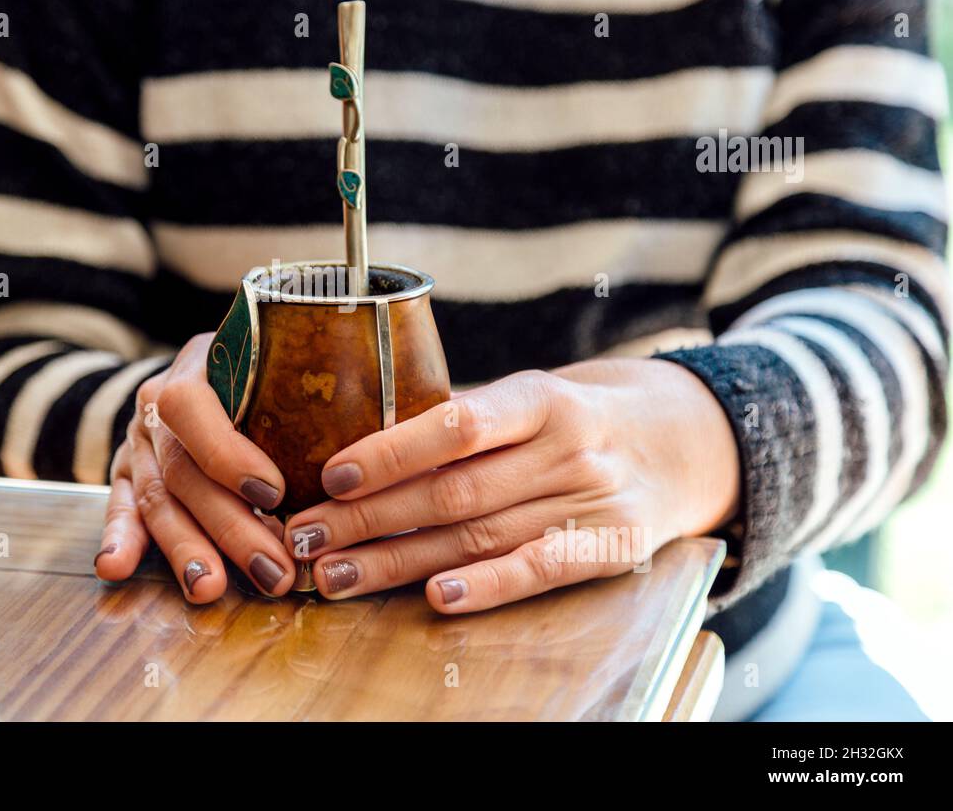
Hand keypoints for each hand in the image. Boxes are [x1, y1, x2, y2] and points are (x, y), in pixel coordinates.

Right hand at [97, 333, 296, 599]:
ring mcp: (138, 442)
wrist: (210, 369)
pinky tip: (117, 568)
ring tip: (209, 589)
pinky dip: (120, 538)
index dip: (226, 452)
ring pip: (157, 498)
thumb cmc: (268, 371)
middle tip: (272, 569)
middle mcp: (158, 406)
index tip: (274, 492)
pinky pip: (121, 507)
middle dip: (228, 526)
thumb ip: (318, 389)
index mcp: (198, 368)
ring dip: (184, 548)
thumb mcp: (285, 363)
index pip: (191, 406)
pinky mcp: (124, 475)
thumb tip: (387, 414)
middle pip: (184, 468)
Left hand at [283, 358, 738, 612]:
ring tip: (336, 575)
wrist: (686, 437)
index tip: (331, 475)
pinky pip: (542, 569)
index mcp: (541, 397)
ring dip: (398, 561)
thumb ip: (465, 423)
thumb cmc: (577, 416)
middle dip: (369, 517)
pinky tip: (436, 596)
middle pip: (455, 492)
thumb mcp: (531, 396)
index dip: (392, 452)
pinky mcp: (611, 548)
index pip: (458, 425)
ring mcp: (592, 501)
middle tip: (306, 537)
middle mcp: (568, 448)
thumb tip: (361, 455)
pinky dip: (489, 586)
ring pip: (479, 537)